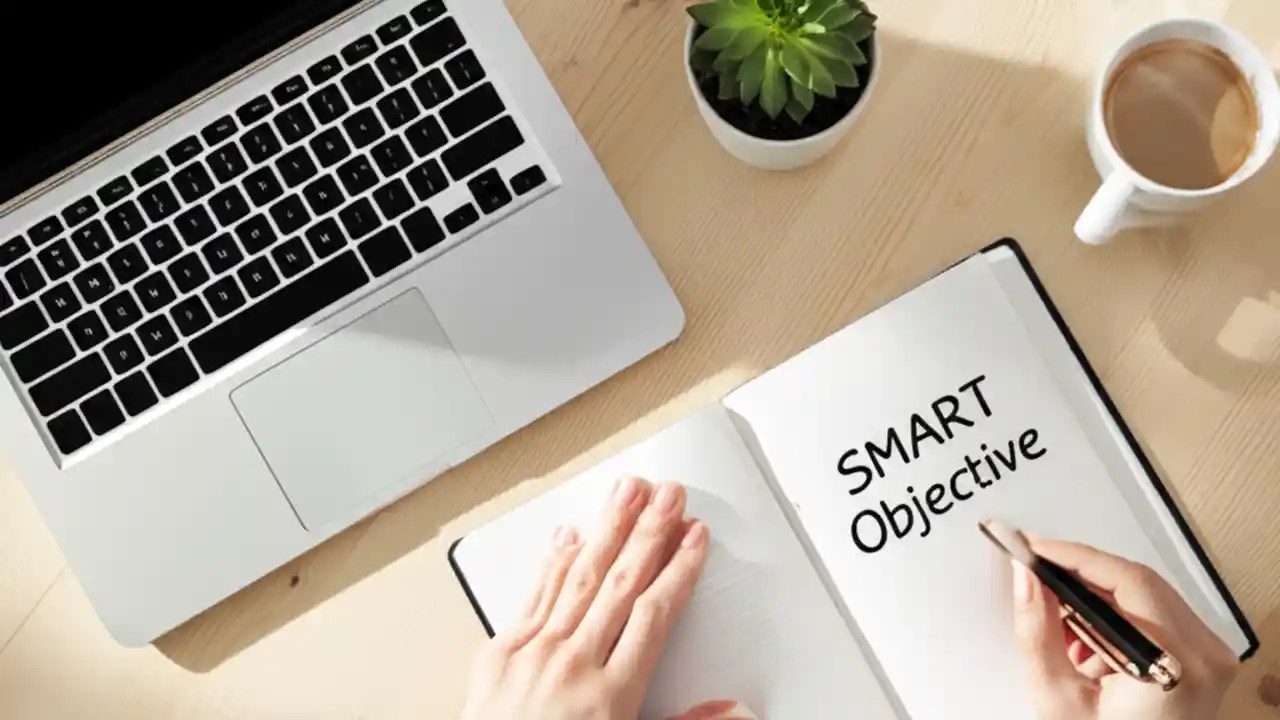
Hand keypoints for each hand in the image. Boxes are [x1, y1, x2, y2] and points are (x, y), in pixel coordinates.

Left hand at [462, 477, 709, 719]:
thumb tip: (734, 710)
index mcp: (611, 696)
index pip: (655, 614)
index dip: (679, 570)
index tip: (695, 537)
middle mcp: (572, 666)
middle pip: (621, 584)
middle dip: (650, 533)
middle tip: (670, 494)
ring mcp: (533, 655)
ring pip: (580, 578)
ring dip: (607, 530)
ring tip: (627, 492)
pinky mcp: (499, 653)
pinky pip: (534, 597)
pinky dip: (554, 563)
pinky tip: (569, 533)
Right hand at [1011, 538, 1238, 719]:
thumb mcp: (1057, 700)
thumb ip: (1038, 631)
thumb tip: (1027, 577)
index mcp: (1172, 667)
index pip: (1124, 581)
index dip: (1073, 556)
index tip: (1034, 547)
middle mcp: (1205, 659)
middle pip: (1137, 583)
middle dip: (1080, 575)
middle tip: (1035, 570)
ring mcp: (1212, 661)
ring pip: (1148, 595)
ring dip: (1098, 598)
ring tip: (1059, 624)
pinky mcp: (1206, 664)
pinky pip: (1160, 616)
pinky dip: (1118, 618)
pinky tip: (1087, 642)